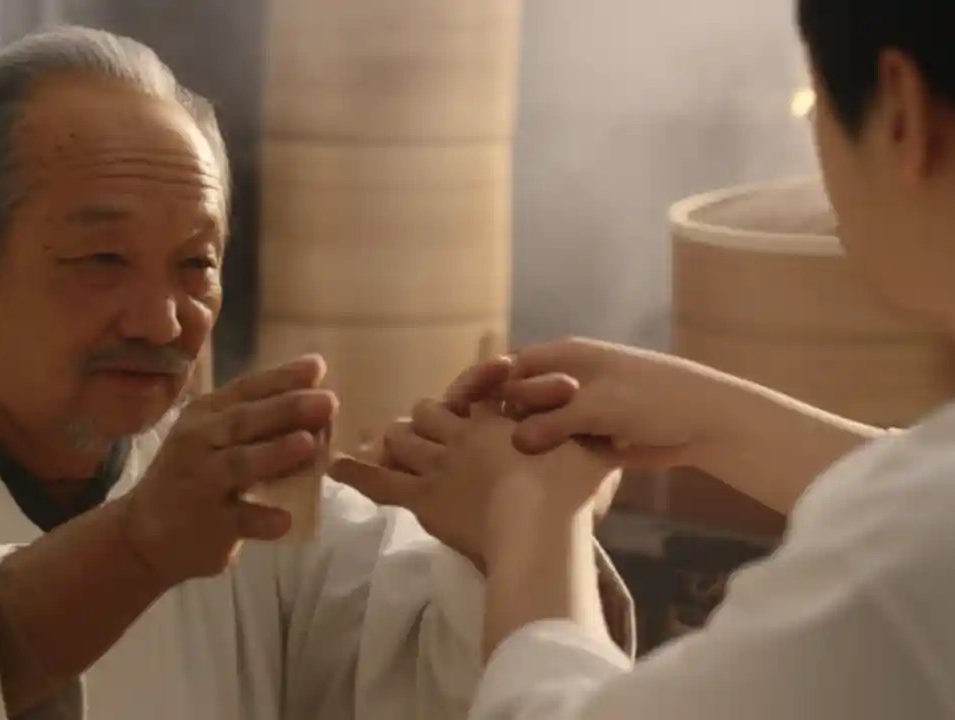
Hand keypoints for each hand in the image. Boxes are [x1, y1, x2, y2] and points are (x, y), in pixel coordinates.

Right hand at [124, 355, 336, 584]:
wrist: (145, 534)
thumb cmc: (195, 475)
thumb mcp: (216, 438)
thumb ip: (259, 419)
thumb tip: (318, 396)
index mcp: (206, 414)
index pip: (246, 390)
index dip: (281, 377)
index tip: (317, 367)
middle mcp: (198, 442)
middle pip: (244, 421)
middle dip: (287, 408)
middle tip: (328, 401)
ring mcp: (201, 483)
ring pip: (239, 464)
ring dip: (274, 454)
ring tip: (308, 444)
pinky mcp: (207, 524)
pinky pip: (238, 519)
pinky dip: (261, 519)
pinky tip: (286, 520)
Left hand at [332, 396, 619, 569]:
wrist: (541, 529)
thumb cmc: (573, 493)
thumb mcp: (595, 458)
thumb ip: (597, 443)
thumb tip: (620, 439)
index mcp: (501, 419)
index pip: (473, 397)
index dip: (467, 398)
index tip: (465, 403)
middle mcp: (463, 434)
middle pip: (430, 412)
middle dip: (425, 417)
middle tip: (422, 425)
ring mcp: (438, 465)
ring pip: (404, 438)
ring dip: (395, 438)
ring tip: (385, 440)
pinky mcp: (422, 499)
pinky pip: (380, 482)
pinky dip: (355, 473)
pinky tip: (333, 466)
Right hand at [504, 337, 746, 469]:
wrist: (706, 423)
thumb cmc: (654, 399)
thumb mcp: (598, 406)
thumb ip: (553, 423)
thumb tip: (513, 442)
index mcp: (563, 357)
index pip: (510, 368)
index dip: (487, 388)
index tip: (468, 416)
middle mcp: (565, 380)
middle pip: (519, 399)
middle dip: (504, 421)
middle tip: (485, 450)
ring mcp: (577, 409)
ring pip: (537, 427)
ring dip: (529, 444)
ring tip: (508, 468)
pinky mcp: (590, 437)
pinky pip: (558, 447)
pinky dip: (551, 459)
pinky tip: (536, 478)